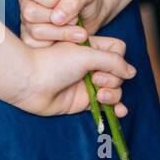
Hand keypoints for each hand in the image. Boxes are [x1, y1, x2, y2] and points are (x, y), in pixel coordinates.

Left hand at [10, 35, 135, 117]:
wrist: (27, 82)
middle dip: (112, 78)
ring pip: (115, 89)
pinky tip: (120, 111)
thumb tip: (131, 72)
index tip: (107, 61)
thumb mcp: (85, 54)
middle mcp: (89, 65)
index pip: (117, 50)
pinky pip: (105, 106)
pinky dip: (115, 108)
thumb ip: (112, 61)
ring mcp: (86, 84)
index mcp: (89, 48)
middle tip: (95, 79)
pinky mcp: (82, 101)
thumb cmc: (52, 62)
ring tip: (100, 95)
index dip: (117, 57)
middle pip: (118, 72)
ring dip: (114, 93)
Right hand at [19, 0, 107, 45]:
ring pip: (36, 31)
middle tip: (76, 20)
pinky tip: (69, 41)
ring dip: (62, 34)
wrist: (92, 15)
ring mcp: (26, 20)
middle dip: (58, 20)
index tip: (67, 2)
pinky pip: (37, 46)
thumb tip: (57, 18)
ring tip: (80, 33)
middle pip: (30, 13)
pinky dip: (57, 45)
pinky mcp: (30, 38)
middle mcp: (26, 1)